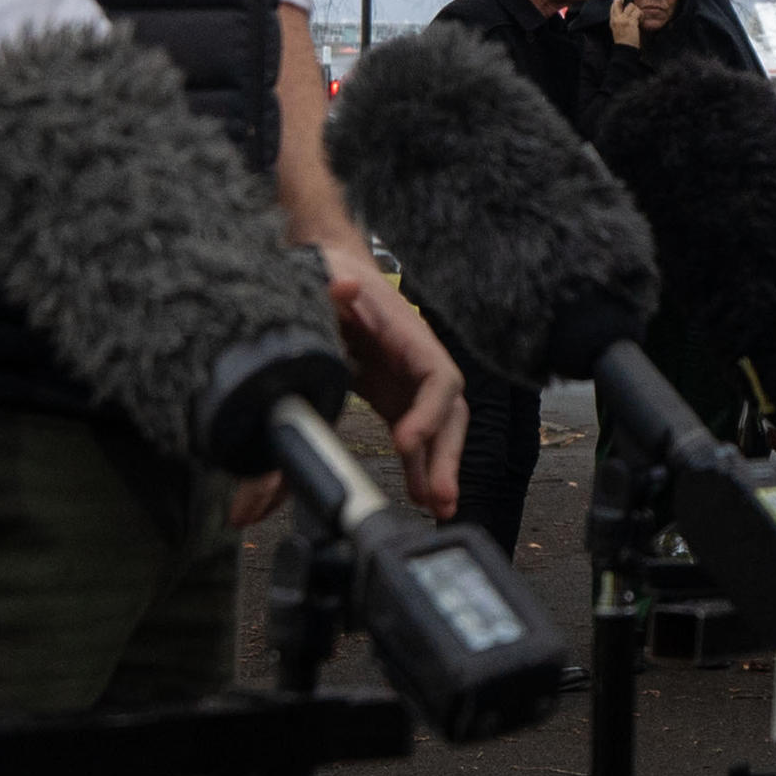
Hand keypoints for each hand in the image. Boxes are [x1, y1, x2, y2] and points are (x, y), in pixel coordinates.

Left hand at [319, 251, 466, 515]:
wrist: (327, 268)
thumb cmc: (330, 271)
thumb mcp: (326, 276)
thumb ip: (331, 284)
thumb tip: (342, 283)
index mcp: (407, 334)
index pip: (439, 377)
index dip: (430, 412)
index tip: (406, 441)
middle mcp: (418, 361)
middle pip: (450, 412)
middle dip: (446, 456)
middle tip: (437, 496)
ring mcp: (408, 383)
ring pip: (439, 431)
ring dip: (439, 469)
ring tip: (436, 507)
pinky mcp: (394, 398)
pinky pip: (415, 438)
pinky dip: (419, 467)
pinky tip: (420, 497)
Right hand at [606, 4, 643, 47]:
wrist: (625, 49)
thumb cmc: (623, 41)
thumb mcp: (616, 29)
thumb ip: (619, 20)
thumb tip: (626, 12)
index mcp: (612, 21)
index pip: (613, 6)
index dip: (618, 1)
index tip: (622, 0)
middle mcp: (616, 18)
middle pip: (618, 2)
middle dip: (626, 4)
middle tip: (633, 8)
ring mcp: (624, 19)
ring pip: (631, 6)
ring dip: (637, 10)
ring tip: (638, 17)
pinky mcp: (631, 22)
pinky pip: (638, 12)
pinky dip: (641, 15)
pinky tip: (641, 20)